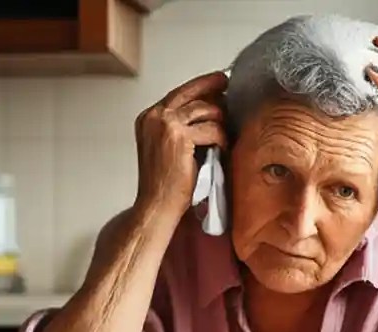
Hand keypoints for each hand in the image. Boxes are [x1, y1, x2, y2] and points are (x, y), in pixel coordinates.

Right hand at [133, 70, 227, 220]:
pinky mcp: (180, 137)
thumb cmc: (164, 183)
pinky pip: (211, 129)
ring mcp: (166, 124)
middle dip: (213, 87)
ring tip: (225, 133)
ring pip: (205, 110)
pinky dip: (221, 138)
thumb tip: (210, 109)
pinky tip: (222, 149)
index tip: (218, 80)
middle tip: (228, 85)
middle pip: (191, 93)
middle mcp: (154, 116)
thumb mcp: (167, 147)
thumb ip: (180, 126)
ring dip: (220, 121)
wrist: (156, 204)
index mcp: (148, 118)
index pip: (178, 93)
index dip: (200, 85)